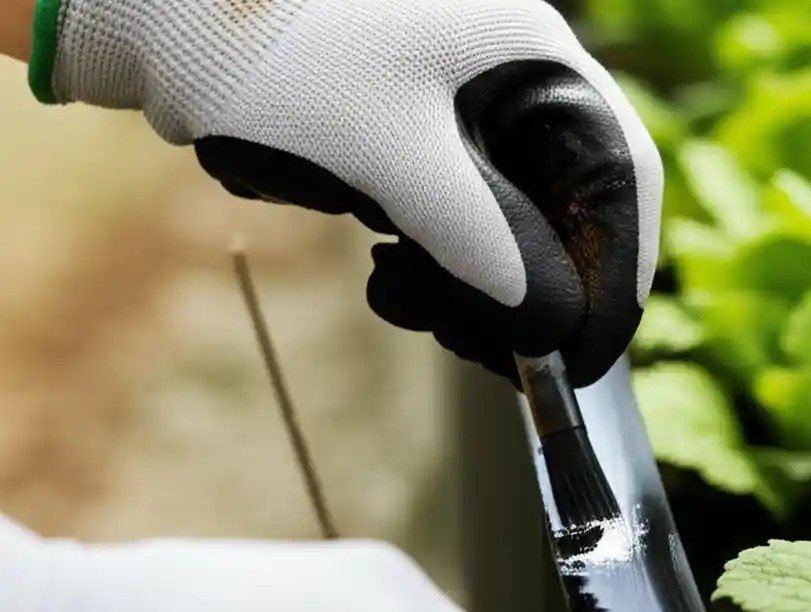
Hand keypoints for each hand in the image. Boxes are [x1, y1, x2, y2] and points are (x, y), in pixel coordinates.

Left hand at [30, 0, 661, 386]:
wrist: (167, 15)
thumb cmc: (284, 58)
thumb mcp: (393, 156)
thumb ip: (483, 242)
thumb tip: (551, 323)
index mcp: (537, 63)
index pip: (620, 178)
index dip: (616, 274)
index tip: (588, 355)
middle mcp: (514, 87)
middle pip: (567, 215)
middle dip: (530, 295)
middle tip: (485, 354)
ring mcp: (466, 118)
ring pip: (510, 233)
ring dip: (469, 290)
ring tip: (402, 298)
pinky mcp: (421, 147)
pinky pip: (456, 228)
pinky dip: (433, 268)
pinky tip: (387, 275)